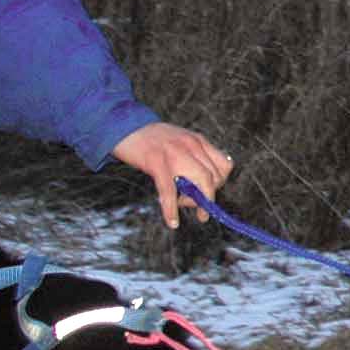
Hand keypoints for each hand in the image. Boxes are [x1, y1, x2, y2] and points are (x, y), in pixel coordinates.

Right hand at [111, 121, 233, 227]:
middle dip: (208, 197)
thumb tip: (203, 184)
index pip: (225, 165)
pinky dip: (172, 210)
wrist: (123, 126)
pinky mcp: (156, 162)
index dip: (221, 184)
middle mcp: (191, 145)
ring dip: (194, 201)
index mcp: (198, 141)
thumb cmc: (150, 139)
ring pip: (200, 182)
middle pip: (215, 177)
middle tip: (196, 208)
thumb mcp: (179, 142)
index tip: (209, 194)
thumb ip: (193, 157)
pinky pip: (169, 191)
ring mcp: (175, 153)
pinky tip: (173, 223)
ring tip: (181, 206)